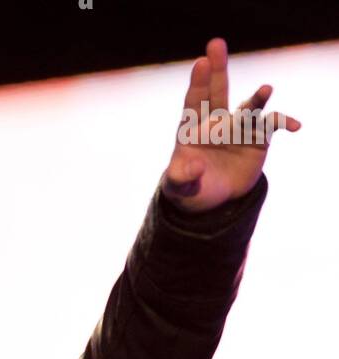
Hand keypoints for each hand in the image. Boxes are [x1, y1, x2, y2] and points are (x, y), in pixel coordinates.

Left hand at [161, 36, 300, 212]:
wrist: (215, 199)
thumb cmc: (191, 189)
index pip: (194, 103)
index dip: (198, 84)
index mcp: (193, 129)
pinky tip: (294, 126)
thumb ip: (182, 177)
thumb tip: (196, 166)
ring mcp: (238, 127)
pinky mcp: (257, 137)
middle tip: (216, 44)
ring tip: (266, 89)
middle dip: (218, 70)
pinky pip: (271, 126)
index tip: (201, 63)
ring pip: (248, 107)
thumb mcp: (179, 188)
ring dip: (257, 98)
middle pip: (217, 92)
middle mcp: (216, 122)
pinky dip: (283, 123)